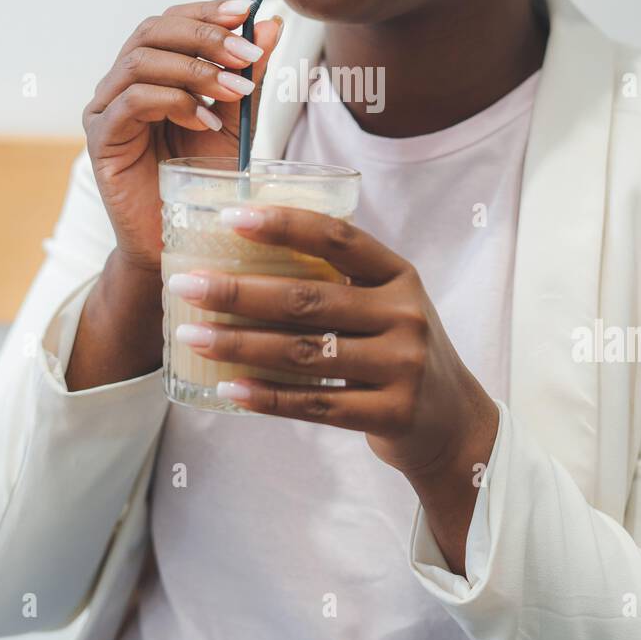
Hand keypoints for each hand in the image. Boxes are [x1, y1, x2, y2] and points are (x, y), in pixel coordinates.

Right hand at [82, 0, 283, 273]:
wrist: (179, 238)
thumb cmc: (203, 179)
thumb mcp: (236, 119)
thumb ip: (247, 74)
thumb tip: (271, 23)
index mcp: (152, 71)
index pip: (172, 21)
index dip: (206, 10)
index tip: (248, 10)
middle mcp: (122, 83)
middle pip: (152, 31)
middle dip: (204, 35)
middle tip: (245, 53)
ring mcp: (106, 109)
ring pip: (140, 62)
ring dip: (193, 70)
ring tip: (232, 92)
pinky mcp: (101, 139)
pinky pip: (131, 102)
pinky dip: (173, 103)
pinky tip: (204, 123)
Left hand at [168, 202, 499, 488]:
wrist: (455, 422)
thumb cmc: (399, 349)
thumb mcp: (387, 303)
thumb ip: (338, 280)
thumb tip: (246, 253)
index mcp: (399, 275)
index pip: (338, 238)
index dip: (284, 224)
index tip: (231, 217)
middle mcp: (404, 315)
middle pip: (308, 299)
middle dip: (238, 292)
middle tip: (185, 285)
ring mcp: (401, 366)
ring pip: (303, 353)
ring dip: (239, 345)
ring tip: (190, 336)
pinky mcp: (390, 413)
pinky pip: (315, 404)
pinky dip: (266, 397)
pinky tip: (229, 388)